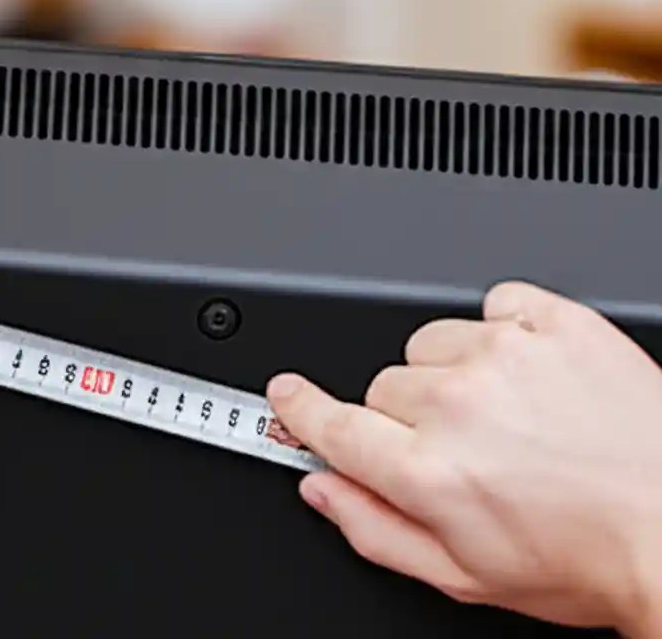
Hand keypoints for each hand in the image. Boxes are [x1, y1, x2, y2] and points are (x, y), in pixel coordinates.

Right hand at [267, 281, 661, 637]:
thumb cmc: (589, 556)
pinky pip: (494, 304)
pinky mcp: (554, 323)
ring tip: (505, 414)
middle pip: (382, 386)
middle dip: (407, 416)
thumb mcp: (464, 576)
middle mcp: (456, 404)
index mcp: (425, 470)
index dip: (300, 407)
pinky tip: (531, 376)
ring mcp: (505, 355)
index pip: (331, 423)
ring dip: (451, 373)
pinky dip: (503, 333)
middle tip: (461, 448)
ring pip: (431, 344)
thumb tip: (323, 489)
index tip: (290, 394)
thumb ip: (373, 529)